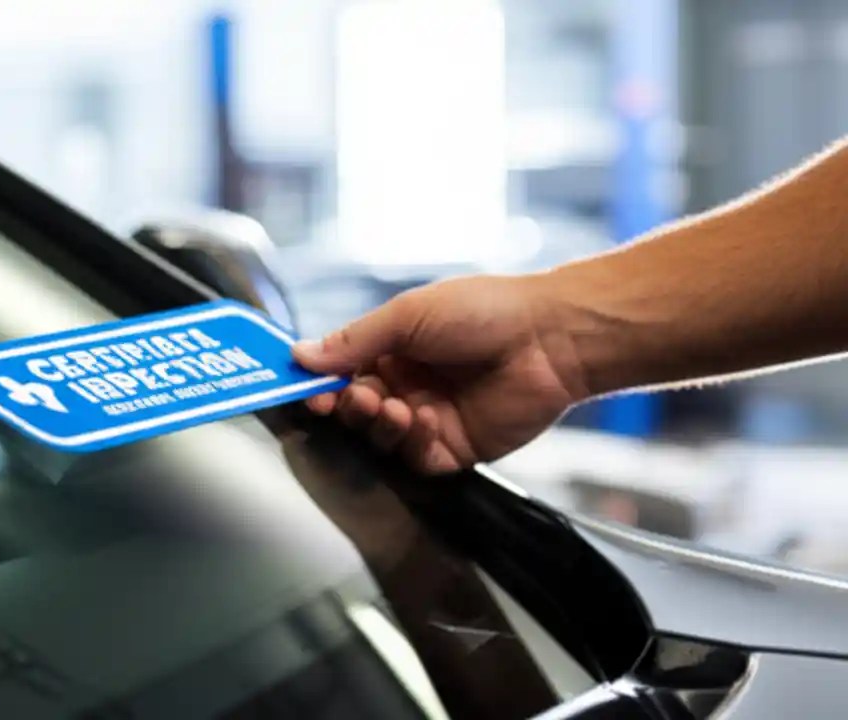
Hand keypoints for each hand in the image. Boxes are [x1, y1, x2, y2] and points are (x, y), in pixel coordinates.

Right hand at [293, 275, 588, 472]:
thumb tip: (299, 355)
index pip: (342, 373)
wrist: (551, 338)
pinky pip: (415, 459)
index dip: (321, 384)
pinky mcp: (454, 448)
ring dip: (378, 424)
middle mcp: (407, 384)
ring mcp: (429, 419)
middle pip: (355, 409)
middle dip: (348, 406)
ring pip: (380, 438)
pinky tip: (423, 420)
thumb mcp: (408, 315)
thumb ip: (354, 340)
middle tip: (355, 397)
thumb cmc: (484, 311)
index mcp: (394, 348)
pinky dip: (411, 443)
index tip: (307, 391)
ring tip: (393, 407)